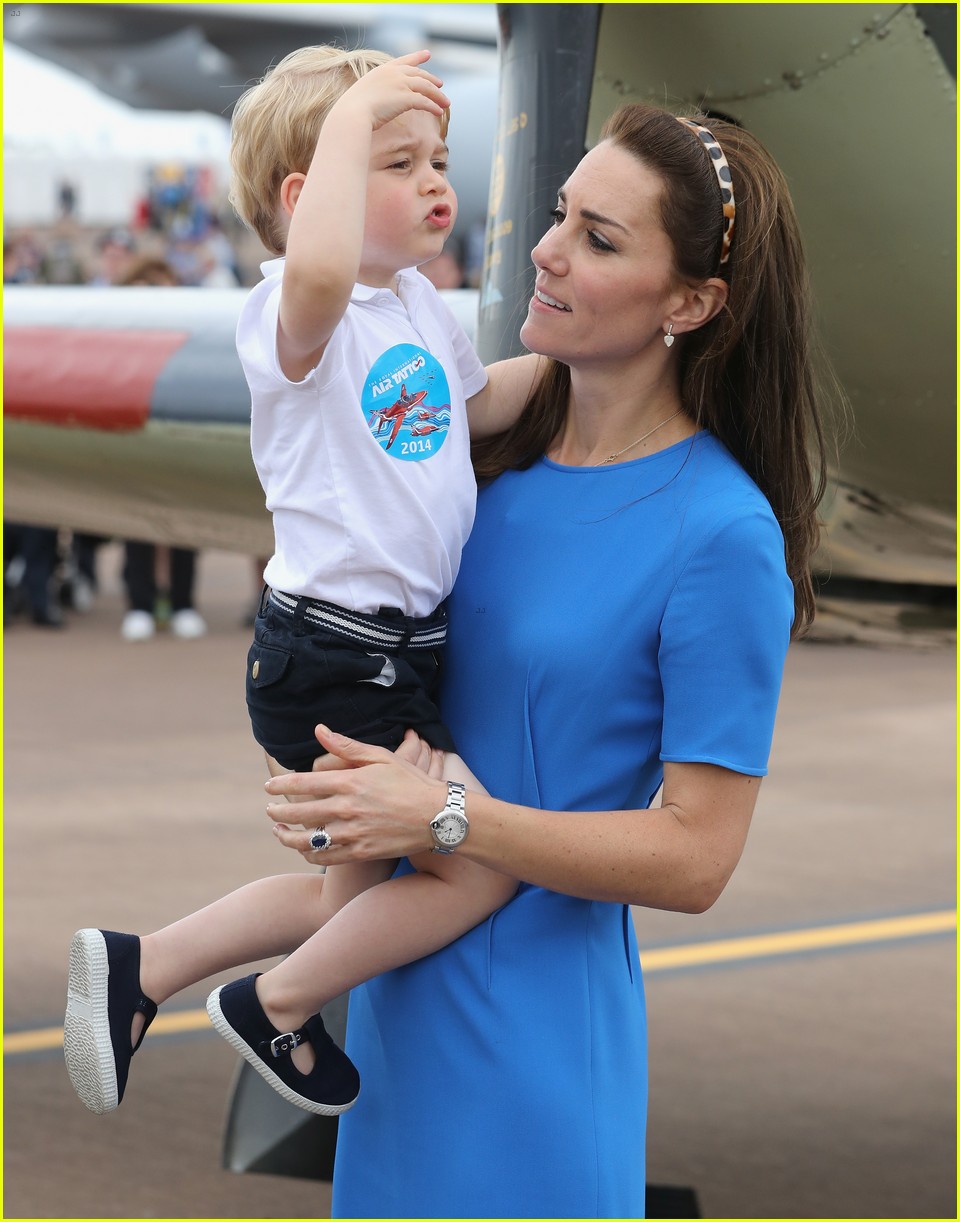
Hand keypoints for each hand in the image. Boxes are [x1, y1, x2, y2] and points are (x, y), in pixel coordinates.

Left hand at [268, 725, 447, 865]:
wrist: (438, 816)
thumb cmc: (411, 782)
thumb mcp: (381, 757)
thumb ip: (347, 746)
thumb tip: (319, 730)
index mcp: (350, 782)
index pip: (303, 784)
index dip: (281, 785)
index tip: (268, 787)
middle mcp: (347, 809)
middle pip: (299, 813)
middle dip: (278, 812)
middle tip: (269, 811)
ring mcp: (353, 834)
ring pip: (307, 840)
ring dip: (286, 837)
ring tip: (278, 832)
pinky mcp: (361, 853)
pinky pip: (326, 857)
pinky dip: (309, 854)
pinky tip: (303, 849)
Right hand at [333, 50, 448, 132]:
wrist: (353, 113)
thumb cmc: (354, 109)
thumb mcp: (365, 94)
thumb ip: (376, 92)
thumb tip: (379, 102)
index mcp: (383, 70)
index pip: (404, 61)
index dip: (418, 57)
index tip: (427, 54)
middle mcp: (394, 74)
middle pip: (419, 75)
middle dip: (432, 80)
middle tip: (441, 85)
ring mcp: (400, 84)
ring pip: (426, 87)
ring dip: (438, 95)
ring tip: (446, 103)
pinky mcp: (405, 98)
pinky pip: (424, 101)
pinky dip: (433, 106)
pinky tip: (439, 112)